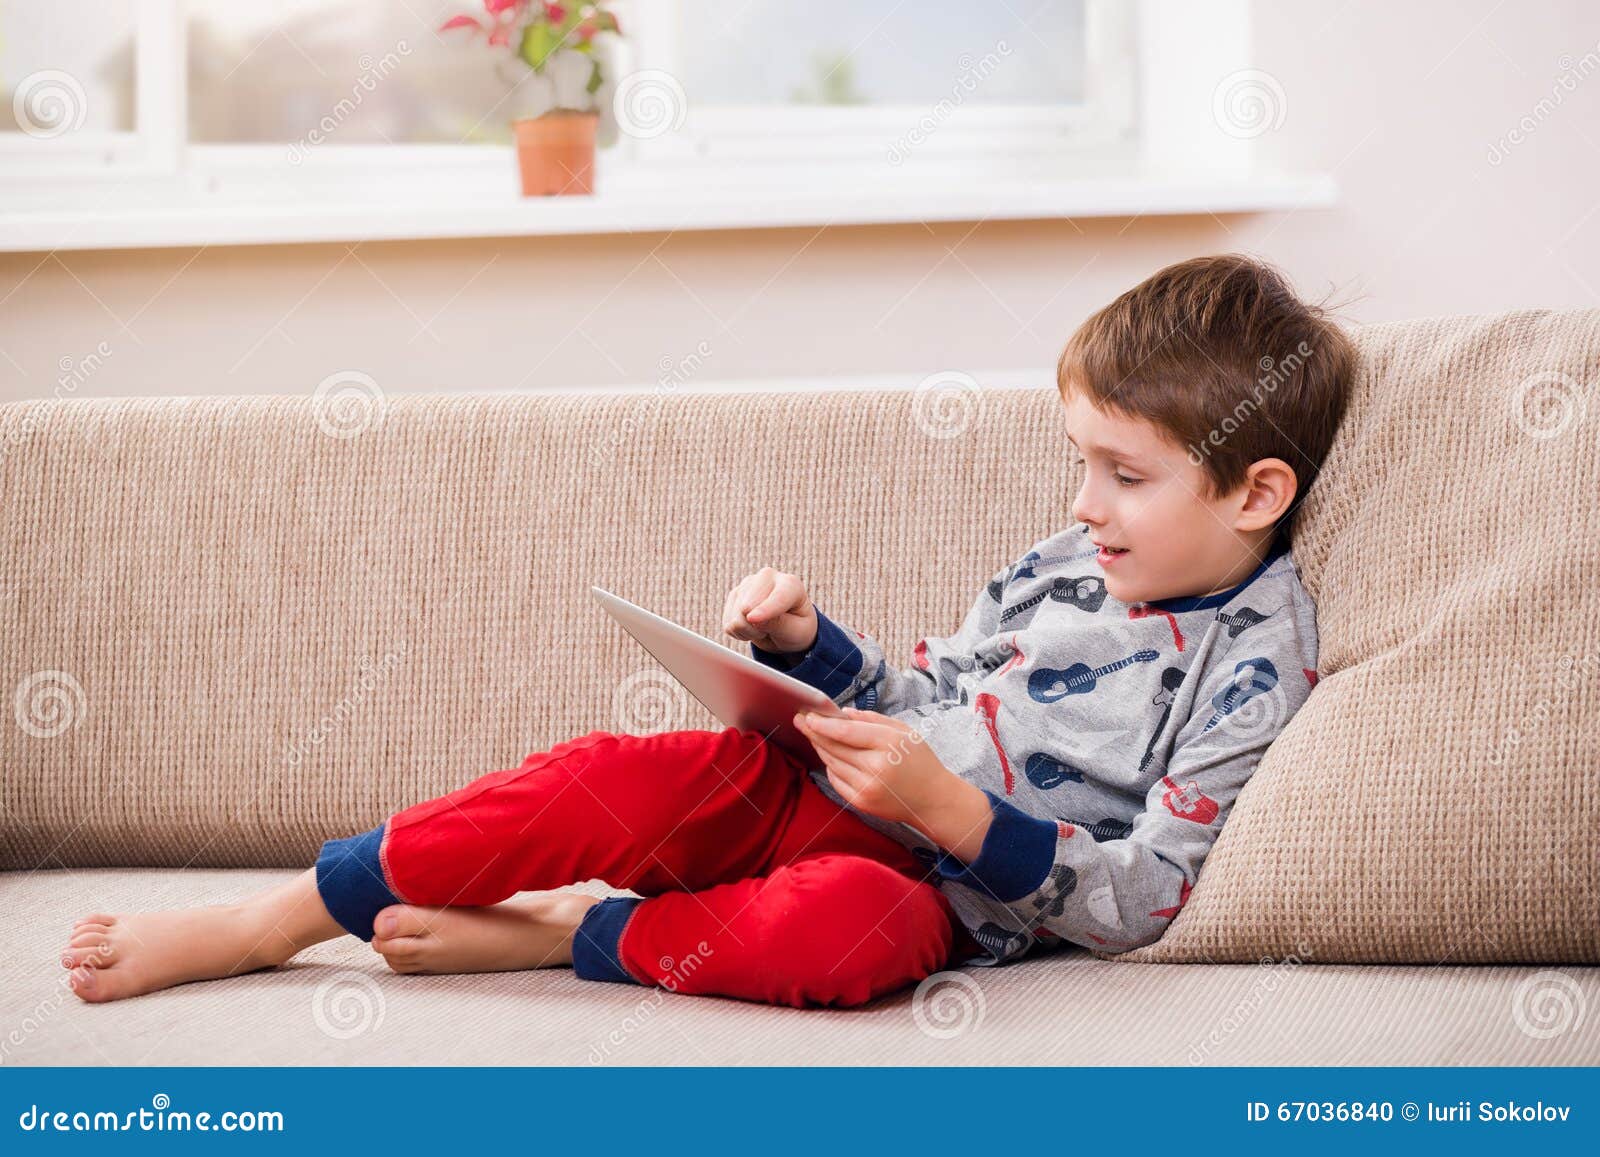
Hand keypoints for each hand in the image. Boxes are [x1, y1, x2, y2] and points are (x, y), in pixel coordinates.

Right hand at [723, 566, 817, 653]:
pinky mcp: (734, 595)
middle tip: (770, 631)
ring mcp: (748, 584)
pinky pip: (728, 624)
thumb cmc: (797, 628)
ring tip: (763, 629)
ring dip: (748, 631)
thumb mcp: (797, 632)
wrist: (788, 627)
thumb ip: (779, 625)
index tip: (752, 619)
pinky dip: (739, 632)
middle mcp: (767, 577)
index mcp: (791, 584)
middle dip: (755, 628)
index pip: (777, 596)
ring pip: (736, 617)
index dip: (765, 609)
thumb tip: (752, 619)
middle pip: (748, 605)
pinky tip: (751, 627)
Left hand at [793, 707, 969, 834]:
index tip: (808, 715)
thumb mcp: (904, 731)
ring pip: (832, 763)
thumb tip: (843, 714)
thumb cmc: (920, 761)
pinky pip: (836, 780)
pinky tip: (830, 756)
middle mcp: (875, 767)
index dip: (823, 724)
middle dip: (813, 732)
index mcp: (888, 744)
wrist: (932, 800)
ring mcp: (866, 787)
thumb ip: (873, 719)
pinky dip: (831, 766)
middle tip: (800, 720)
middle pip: (834, 747)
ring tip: (813, 735)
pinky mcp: (860, 802)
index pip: (846, 732)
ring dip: (820, 748)